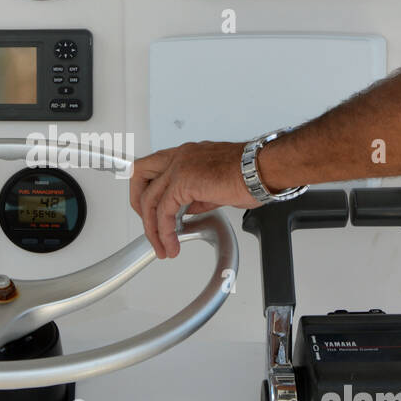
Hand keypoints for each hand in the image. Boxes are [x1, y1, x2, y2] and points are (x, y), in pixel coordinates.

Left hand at [128, 141, 257, 257]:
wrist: (263, 169)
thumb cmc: (251, 173)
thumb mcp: (215, 188)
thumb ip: (196, 197)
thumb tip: (186, 211)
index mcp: (185, 155)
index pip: (153, 168)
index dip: (148, 190)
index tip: (151, 210)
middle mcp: (179, 157)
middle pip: (139, 175)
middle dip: (137, 203)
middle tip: (147, 225)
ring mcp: (179, 167)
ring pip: (150, 199)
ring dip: (152, 227)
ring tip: (161, 246)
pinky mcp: (183, 182)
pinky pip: (164, 212)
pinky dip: (165, 231)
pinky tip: (172, 243)